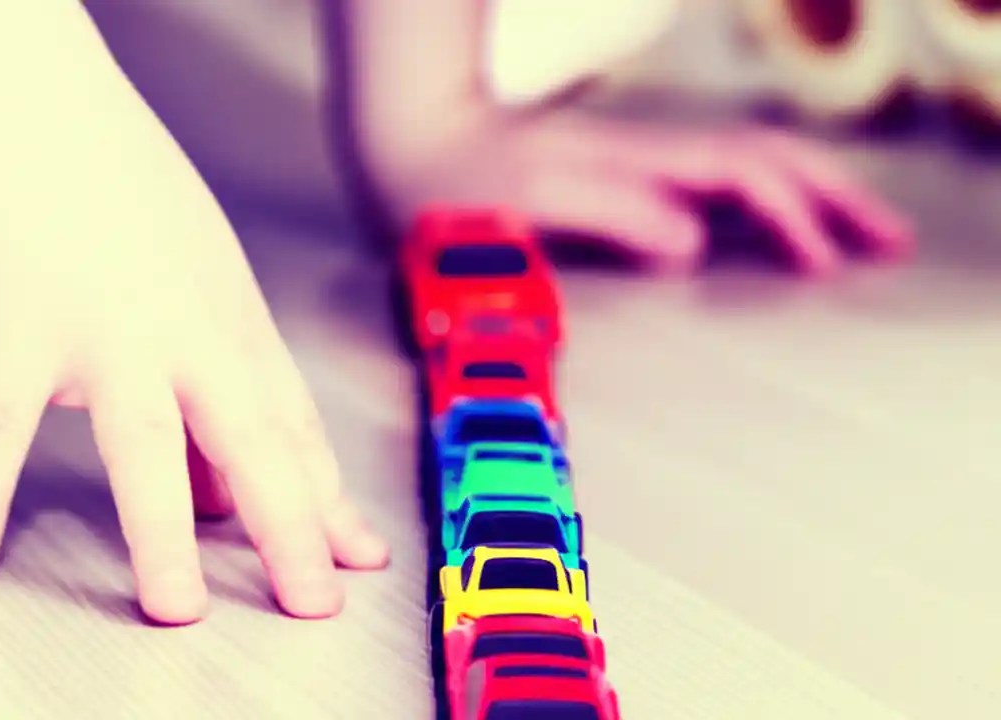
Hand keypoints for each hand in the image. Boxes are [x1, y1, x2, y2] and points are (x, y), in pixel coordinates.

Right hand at [0, 104, 387, 623]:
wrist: (30, 113)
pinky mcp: (17, 325)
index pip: (291, 424)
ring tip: (175, 605)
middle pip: (250, 439)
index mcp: (230, 322)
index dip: (325, 498)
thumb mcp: (194, 280)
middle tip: (310, 600)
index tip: (353, 557)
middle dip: (289, 528)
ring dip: (163, 530)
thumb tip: (221, 488)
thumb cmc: (119, 201)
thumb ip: (213, 381)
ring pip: (142, 439)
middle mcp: (182, 330)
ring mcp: (102, 328)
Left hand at [366, 101, 913, 275]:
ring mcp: (634, 160)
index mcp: (634, 160)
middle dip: (833, 197)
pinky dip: (759, 201)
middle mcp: (644, 153)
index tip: (826, 266)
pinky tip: (770, 226)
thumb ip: (614, 214)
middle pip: (766, 158)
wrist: (411, 140)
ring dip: (808, 195)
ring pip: (745, 164)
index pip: (740, 175)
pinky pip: (711, 180)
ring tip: (858, 233)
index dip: (793, 214)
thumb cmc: (458, 183)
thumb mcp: (530, 202)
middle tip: (892, 240)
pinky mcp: (618, 175)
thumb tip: (693, 244)